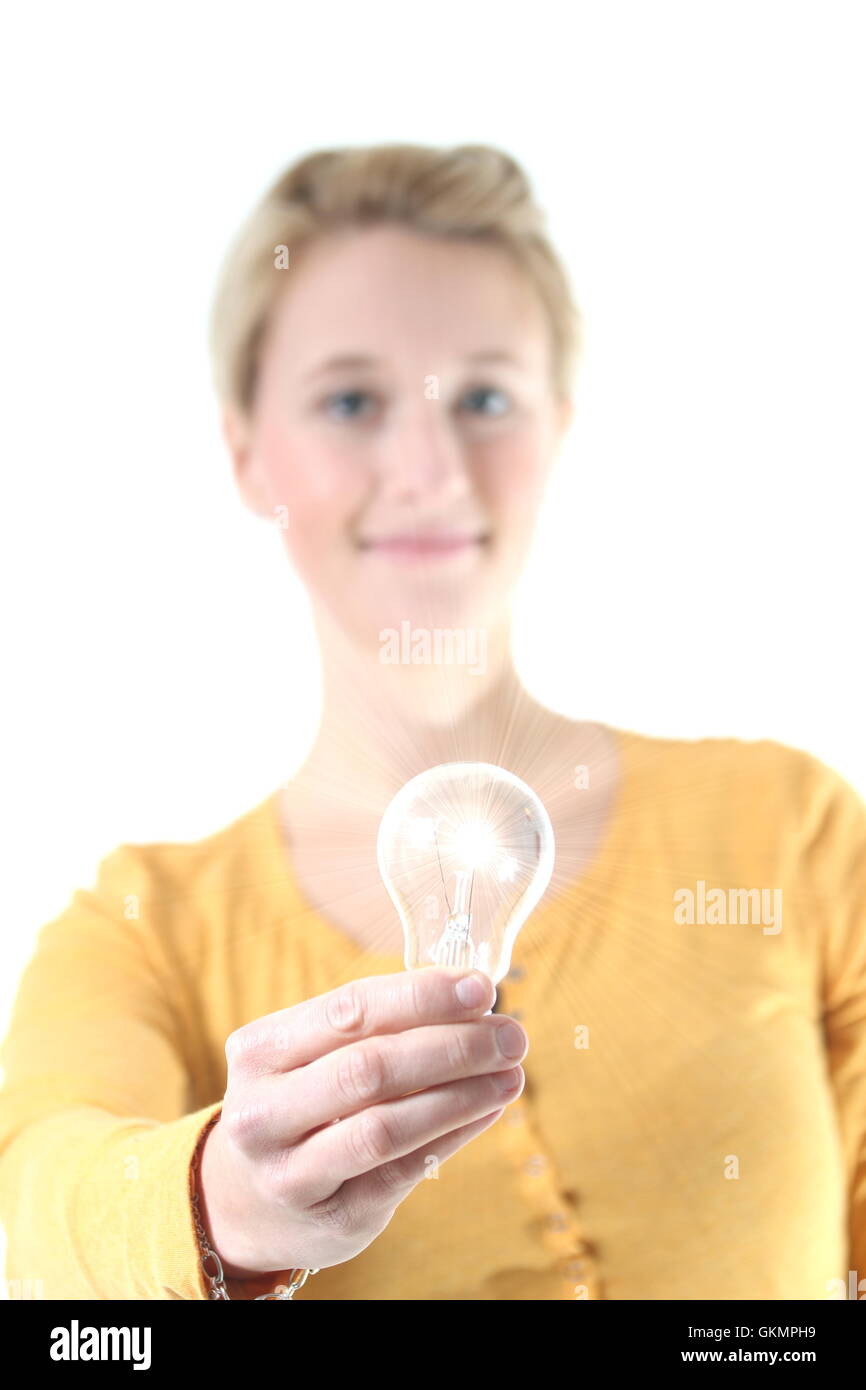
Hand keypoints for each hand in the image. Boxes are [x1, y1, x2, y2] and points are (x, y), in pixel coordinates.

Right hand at [197, 967, 526, 1277]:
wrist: (244, 1203)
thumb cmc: (297, 1106)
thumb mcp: (307, 1058)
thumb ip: (373, 1027)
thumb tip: (469, 996)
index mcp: (261, 1050)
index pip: (350, 1009)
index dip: (422, 996)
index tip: (480, 988)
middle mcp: (263, 1111)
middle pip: (370, 1067)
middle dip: (452, 1046)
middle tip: (511, 1035)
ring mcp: (292, 1170)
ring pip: (387, 1125)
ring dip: (461, 1094)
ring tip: (511, 1074)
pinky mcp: (332, 1216)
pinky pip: (402, 1170)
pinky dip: (454, 1134)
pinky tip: (488, 1109)